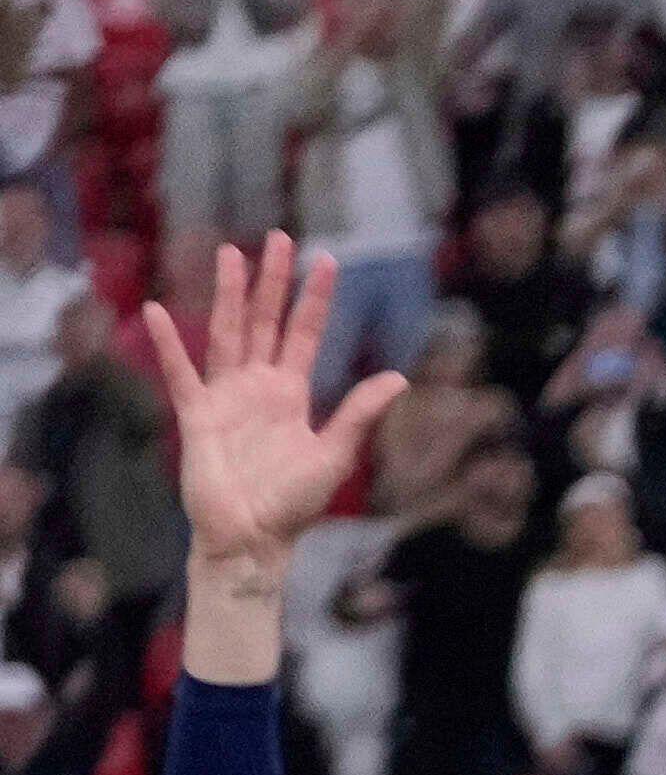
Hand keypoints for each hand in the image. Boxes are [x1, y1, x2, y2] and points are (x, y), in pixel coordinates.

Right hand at [138, 236, 405, 584]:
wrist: (253, 537)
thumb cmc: (293, 503)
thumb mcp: (335, 454)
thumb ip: (359, 413)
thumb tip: (399, 378)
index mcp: (291, 392)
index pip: (304, 333)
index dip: (315, 299)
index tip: (328, 260)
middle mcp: (257, 386)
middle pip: (264, 321)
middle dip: (271, 281)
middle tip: (278, 237)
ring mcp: (225, 396)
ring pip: (227, 333)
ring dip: (229, 295)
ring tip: (230, 254)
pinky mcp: (197, 415)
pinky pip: (180, 373)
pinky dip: (167, 344)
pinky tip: (157, 311)